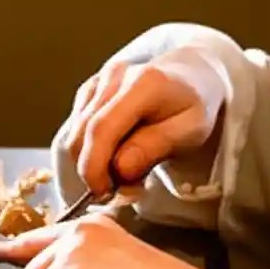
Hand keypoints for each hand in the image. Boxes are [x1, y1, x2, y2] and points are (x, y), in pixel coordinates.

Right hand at [62, 47, 226, 195]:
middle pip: (83, 132)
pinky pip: (77, 126)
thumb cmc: (194, 104)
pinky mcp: (90, 89)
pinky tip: (115, 155)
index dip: (95, 166)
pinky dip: (90, 148)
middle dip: (92, 169)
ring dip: (91, 161)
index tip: (104, 193)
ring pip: (75, 131)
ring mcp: (99, 80)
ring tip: (121, 173)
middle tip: (117, 190)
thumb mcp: (190, 130)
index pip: (102, 128)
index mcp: (143, 83)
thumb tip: (120, 169)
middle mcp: (115, 76)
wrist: (190, 75)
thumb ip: (154, 147)